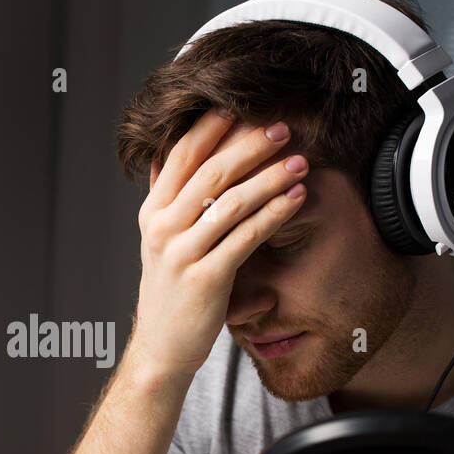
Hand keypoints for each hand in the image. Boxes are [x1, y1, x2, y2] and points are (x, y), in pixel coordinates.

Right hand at [127, 108, 309, 382]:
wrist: (161, 348)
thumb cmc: (171, 292)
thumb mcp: (161, 241)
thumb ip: (168, 200)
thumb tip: (171, 156)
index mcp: (152, 212)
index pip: (182, 155)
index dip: (213, 127)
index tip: (243, 105)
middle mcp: (162, 228)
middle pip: (211, 172)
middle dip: (251, 145)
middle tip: (284, 127)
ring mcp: (181, 253)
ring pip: (231, 201)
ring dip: (271, 177)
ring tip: (301, 161)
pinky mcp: (205, 278)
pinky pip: (246, 236)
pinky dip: (274, 213)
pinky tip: (296, 199)